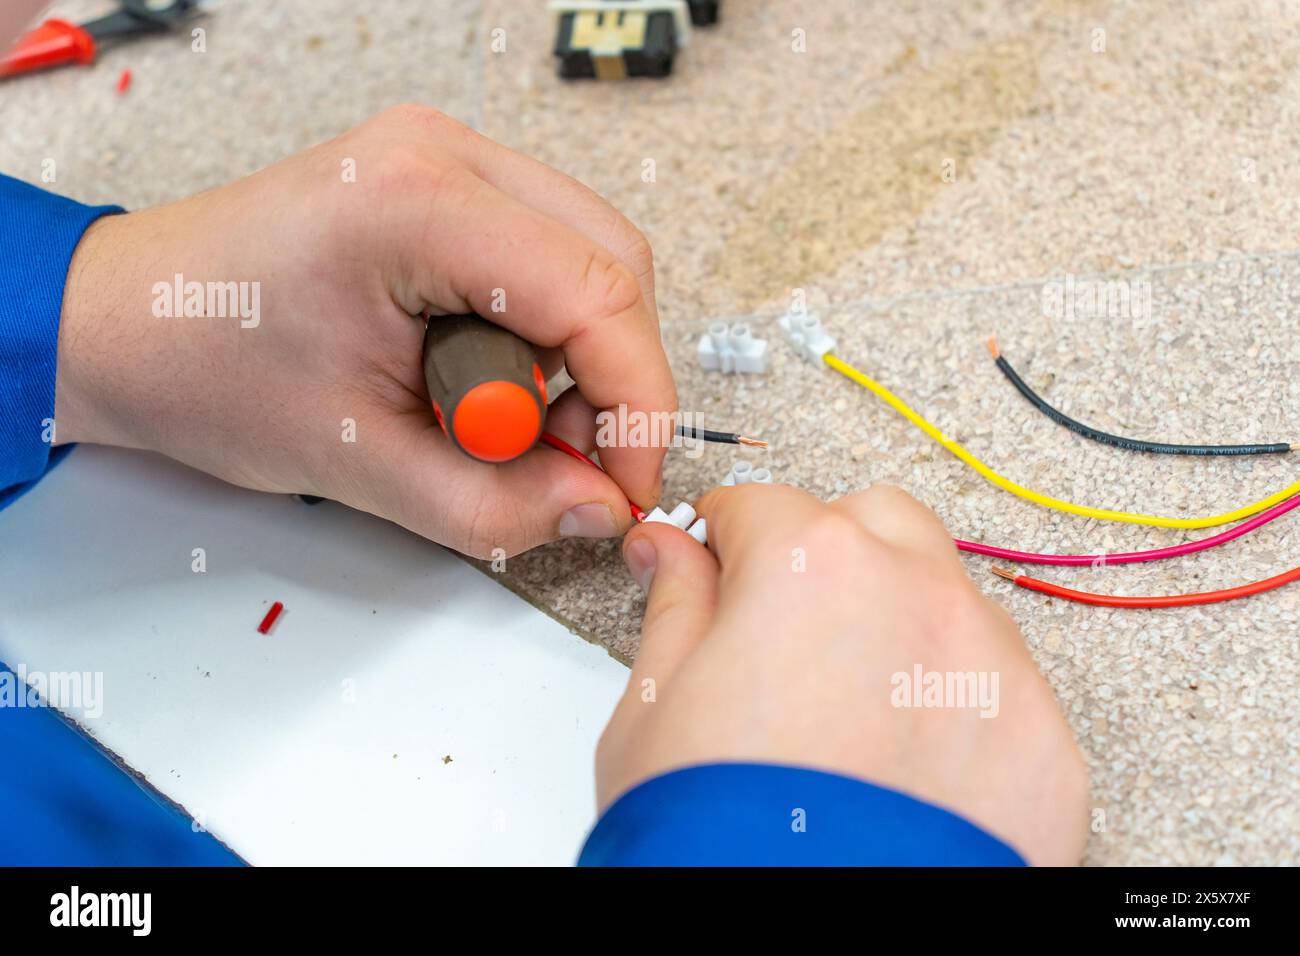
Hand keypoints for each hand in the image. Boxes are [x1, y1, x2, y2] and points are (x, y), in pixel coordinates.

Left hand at [54, 105, 673, 555]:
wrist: (128, 321)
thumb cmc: (205, 367)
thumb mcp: (356, 462)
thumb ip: (493, 503)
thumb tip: (595, 507)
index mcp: (415, 202)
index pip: (596, 293)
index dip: (634, 401)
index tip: (623, 478)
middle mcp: (443, 153)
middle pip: (612, 265)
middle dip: (610, 380)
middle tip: (565, 460)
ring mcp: (446, 159)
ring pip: (589, 260)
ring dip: (576, 359)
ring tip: (501, 424)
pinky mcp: (444, 186)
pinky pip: (547, 257)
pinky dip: (544, 334)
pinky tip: (486, 380)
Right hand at [598, 483, 1089, 865]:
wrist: (804, 945)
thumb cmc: (717, 838)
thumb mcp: (657, 709)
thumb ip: (675, 605)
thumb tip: (670, 553)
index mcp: (808, 567)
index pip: (759, 504)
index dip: (724, 537)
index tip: (718, 564)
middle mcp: (916, 593)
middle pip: (873, 522)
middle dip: (826, 551)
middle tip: (786, 622)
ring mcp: (993, 666)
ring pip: (946, 595)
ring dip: (899, 621)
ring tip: (852, 708)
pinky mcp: (1045, 741)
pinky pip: (999, 685)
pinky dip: (954, 702)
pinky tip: (906, 762)